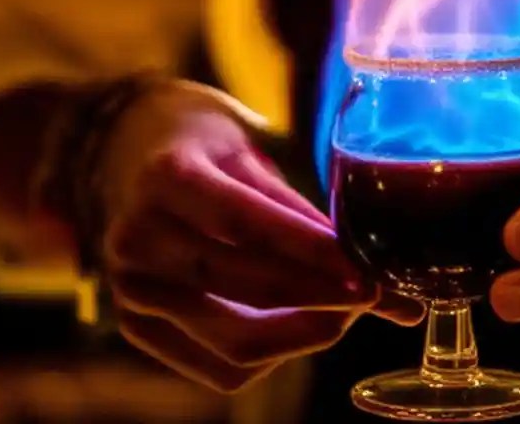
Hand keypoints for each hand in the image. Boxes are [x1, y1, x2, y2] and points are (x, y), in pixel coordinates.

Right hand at [96, 81, 422, 391]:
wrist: (131, 157)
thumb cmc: (208, 151)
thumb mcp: (255, 158)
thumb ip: (311, 216)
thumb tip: (389, 276)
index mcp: (168, 177)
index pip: (245, 223)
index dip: (311, 254)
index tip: (367, 275)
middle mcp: (138, 237)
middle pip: (243, 287)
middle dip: (321, 299)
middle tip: (374, 296)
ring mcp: (130, 290)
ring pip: (236, 341)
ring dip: (306, 333)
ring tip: (346, 311)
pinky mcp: (136, 328)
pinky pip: (220, 369)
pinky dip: (276, 356)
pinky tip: (303, 326)